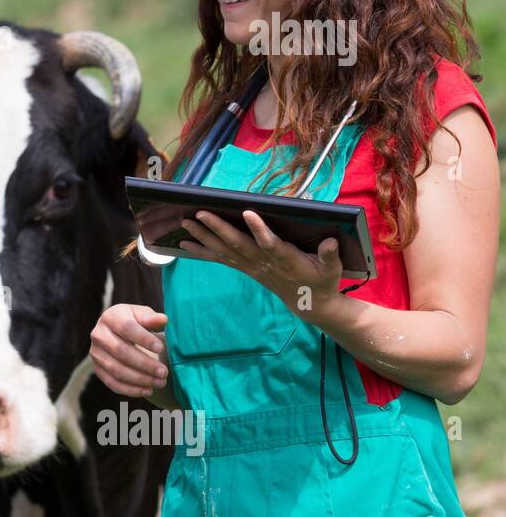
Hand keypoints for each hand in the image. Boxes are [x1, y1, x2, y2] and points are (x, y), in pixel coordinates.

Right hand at [89, 303, 169, 397]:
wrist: (116, 331)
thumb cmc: (134, 322)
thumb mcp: (142, 315)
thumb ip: (152, 318)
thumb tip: (164, 319)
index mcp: (111, 317)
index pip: (127, 328)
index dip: (144, 339)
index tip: (161, 348)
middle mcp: (99, 335)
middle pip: (121, 351)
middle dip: (145, 364)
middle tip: (164, 372)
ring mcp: (96, 353)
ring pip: (117, 370)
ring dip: (140, 379)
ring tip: (160, 382)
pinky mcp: (97, 369)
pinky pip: (112, 383)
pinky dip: (131, 389)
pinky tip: (148, 390)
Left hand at [178, 210, 343, 312]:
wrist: (309, 304)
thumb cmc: (322, 281)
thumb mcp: (332, 269)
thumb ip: (330, 255)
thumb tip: (331, 241)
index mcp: (286, 259)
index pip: (271, 243)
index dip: (259, 229)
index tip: (249, 212)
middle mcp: (264, 262)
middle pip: (238, 244)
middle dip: (218, 228)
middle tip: (199, 214)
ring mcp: (252, 267)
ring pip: (224, 251)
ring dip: (204, 237)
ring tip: (185, 224)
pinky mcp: (246, 269)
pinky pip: (221, 259)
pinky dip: (202, 251)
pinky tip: (185, 244)